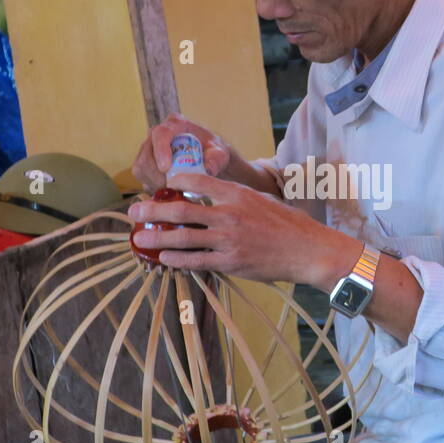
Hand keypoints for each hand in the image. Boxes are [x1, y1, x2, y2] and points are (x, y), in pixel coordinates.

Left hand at [127, 172, 360, 287]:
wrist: (308, 250)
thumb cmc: (288, 223)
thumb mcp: (262, 199)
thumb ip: (236, 197)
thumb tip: (213, 195)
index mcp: (236, 193)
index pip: (196, 180)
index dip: (175, 181)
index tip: (163, 184)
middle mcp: (229, 214)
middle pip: (181, 211)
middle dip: (153, 211)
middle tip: (135, 211)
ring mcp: (228, 240)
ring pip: (183, 238)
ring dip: (156, 238)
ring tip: (138, 239)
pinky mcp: (230, 262)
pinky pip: (196, 261)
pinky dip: (176, 260)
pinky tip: (163, 258)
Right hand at [130, 113, 232, 192]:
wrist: (207, 157)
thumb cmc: (212, 151)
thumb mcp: (220, 153)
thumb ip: (217, 158)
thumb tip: (209, 169)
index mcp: (175, 124)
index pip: (161, 134)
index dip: (160, 151)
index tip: (166, 168)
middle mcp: (157, 133)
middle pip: (146, 154)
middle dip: (156, 175)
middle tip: (172, 188)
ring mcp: (148, 148)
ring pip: (140, 167)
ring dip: (153, 183)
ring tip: (171, 191)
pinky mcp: (145, 163)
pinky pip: (141, 177)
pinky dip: (152, 187)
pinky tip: (166, 192)